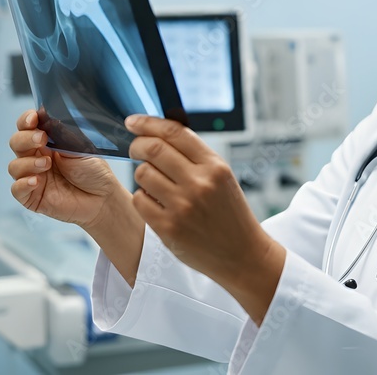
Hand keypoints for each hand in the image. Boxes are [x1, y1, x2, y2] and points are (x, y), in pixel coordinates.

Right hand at [8, 109, 123, 230]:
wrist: (103, 198)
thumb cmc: (94, 171)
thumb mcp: (82, 147)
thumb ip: (64, 135)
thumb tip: (50, 119)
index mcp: (48, 142)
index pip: (28, 126)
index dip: (26, 120)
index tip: (33, 118)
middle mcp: (37, 157)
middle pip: (16, 143)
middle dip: (25, 138)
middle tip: (41, 139)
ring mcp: (33, 176)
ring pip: (15, 166)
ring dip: (28, 162)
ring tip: (46, 164)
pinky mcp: (32, 196)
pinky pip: (16, 189)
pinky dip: (23, 183)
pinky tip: (36, 181)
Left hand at [126, 114, 285, 323]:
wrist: (242, 254)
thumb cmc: (229, 213)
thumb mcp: (222, 177)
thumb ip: (195, 156)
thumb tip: (159, 133)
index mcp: (215, 166)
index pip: (175, 132)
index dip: (149, 123)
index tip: (134, 121)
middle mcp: (200, 183)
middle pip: (153, 149)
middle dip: (137, 145)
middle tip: (134, 148)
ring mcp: (183, 206)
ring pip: (142, 173)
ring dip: (142, 174)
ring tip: (154, 183)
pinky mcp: (169, 228)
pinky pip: (139, 200)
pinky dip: (142, 198)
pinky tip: (154, 202)